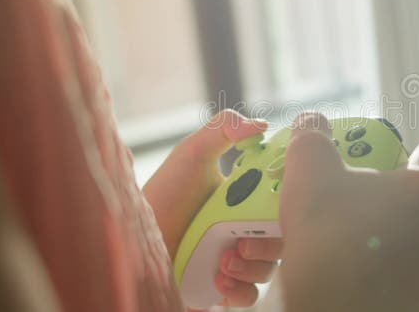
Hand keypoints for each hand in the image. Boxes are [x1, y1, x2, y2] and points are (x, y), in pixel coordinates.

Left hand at [142, 109, 281, 307]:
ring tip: (224, 262)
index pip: (284, 203)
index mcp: (247, 199)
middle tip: (243, 242)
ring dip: (254, 268)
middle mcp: (246, 229)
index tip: (277, 206)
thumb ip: (222, 129)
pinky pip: (249, 295)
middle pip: (283, 239)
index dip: (288, 206)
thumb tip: (261, 124)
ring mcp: (236, 260)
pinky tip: (218, 280)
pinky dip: (240, 290)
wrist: (130, 242)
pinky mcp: (224, 288)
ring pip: (270, 269)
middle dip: (270, 244)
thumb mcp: (190, 155)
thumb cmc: (162, 196)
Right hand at [278, 113, 418, 311]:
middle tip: (340, 213)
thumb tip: (310, 122)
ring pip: (399, 244)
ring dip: (372, 243)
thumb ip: (311, 140)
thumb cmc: (331, 242)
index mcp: (417, 188)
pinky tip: (342, 280)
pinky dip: (371, 276)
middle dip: (376, 204)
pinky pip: (393, 279)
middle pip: (404, 204)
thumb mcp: (309, 175)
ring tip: (332, 253)